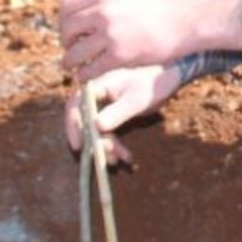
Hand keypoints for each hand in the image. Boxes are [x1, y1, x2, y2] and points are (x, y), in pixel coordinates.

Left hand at [59, 0, 241, 80]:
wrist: (186, 23)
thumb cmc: (160, 14)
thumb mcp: (128, 0)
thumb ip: (105, 7)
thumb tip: (82, 20)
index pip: (66, 6)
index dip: (63, 21)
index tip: (71, 32)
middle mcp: (103, 12)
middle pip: (66, 29)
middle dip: (66, 43)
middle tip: (74, 51)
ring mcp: (110, 33)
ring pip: (73, 52)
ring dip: (70, 62)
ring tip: (76, 67)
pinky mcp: (118, 55)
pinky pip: (89, 68)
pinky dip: (84, 75)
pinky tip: (88, 77)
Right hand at [64, 63, 178, 166]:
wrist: (167, 80)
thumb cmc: (152, 84)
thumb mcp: (136, 100)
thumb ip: (118, 112)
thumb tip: (97, 126)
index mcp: (96, 87)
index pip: (75, 107)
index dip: (74, 127)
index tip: (78, 145)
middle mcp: (95, 97)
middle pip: (85, 123)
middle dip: (94, 142)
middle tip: (107, 157)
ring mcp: (103, 107)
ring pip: (96, 132)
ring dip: (105, 147)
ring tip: (118, 160)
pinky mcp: (112, 117)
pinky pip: (107, 134)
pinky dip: (115, 146)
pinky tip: (125, 157)